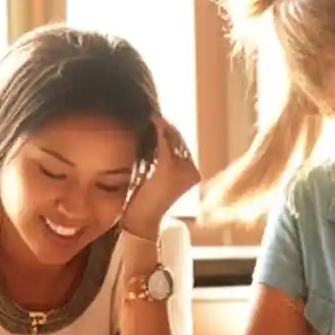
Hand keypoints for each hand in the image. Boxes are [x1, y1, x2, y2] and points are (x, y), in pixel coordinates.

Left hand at [120, 117, 200, 238]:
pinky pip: (164, 142)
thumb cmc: (147, 201)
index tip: (160, 120)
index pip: (183, 147)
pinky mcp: (168, 167)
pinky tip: (153, 119)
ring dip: (163, 125)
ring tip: (153, 116)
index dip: (172, 132)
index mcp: (193, 174)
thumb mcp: (159, 179)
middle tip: (155, 115)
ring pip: (173, 140)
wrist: (142, 220)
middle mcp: (192, 171)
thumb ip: (164, 162)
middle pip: (179, 141)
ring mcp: (181, 170)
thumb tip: (158, 140)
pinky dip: (159, 128)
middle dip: (168, 127)